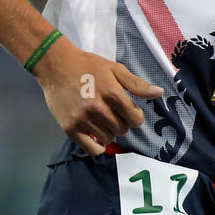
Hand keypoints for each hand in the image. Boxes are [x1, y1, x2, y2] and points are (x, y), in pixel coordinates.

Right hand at [30, 36, 164, 155]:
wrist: (56, 65)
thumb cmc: (87, 65)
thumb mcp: (115, 69)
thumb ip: (137, 84)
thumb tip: (159, 93)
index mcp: (112, 93)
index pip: (135, 119)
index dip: (135, 116)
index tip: (129, 112)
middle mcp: (98, 108)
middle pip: (122, 129)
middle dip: (122, 123)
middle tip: (113, 114)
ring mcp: (83, 119)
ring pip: (108, 139)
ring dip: (109, 132)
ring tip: (102, 121)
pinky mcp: (70, 128)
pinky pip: (92, 149)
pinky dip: (98, 146)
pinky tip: (96, 136)